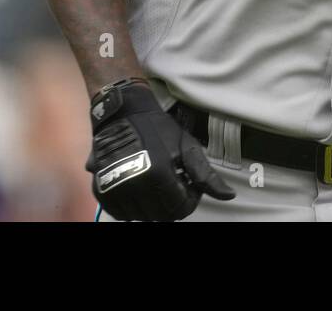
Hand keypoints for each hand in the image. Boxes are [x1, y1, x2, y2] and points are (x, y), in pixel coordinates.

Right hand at [86, 78, 234, 221]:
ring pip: (142, 217)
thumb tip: (229, 197)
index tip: (189, 184)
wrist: (124, 113)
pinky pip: (122, 213)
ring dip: (153, 206)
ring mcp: (115, 190)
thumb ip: (207, 176)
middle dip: (173, 203)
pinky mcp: (101, 191)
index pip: (181, 208)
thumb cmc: (159, 129)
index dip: (191, 199)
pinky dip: (134, 207)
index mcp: (158, 176)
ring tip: (157, 184)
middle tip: (174, 183)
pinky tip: (141, 189)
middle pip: (162, 215)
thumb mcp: (188, 148)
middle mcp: (134, 186)